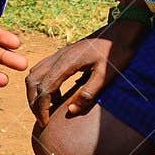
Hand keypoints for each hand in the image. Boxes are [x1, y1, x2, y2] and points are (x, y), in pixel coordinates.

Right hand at [26, 19, 146, 124]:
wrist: (122, 31)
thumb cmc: (116, 53)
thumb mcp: (106, 76)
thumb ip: (88, 93)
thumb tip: (70, 110)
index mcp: (67, 62)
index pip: (45, 87)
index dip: (42, 107)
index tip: (46, 122)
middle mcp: (58, 56)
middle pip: (33, 80)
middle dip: (33, 102)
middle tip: (42, 119)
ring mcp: (59, 54)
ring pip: (34, 74)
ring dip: (35, 93)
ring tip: (46, 109)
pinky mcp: (62, 54)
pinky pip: (42, 70)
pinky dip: (41, 85)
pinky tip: (56, 96)